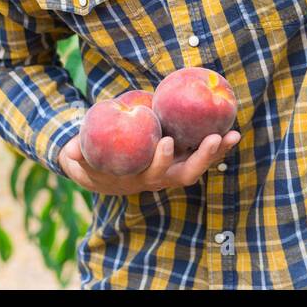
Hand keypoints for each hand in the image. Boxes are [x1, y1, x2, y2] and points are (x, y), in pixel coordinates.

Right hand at [56, 130, 241, 195]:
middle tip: (214, 138)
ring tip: (233, 134)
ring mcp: (172, 171)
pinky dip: (217, 145)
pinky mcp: (180, 159)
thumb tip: (73, 150)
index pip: (153, 174)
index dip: (160, 161)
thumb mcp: (77, 157)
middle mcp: (159, 178)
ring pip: (199, 166)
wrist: (101, 169)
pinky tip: (231, 128)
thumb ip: (75, 155)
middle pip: (186, 174)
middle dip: (202, 158)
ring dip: (217, 152)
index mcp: (137, 178)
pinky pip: (202, 154)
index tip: (166, 142)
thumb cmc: (88, 158)